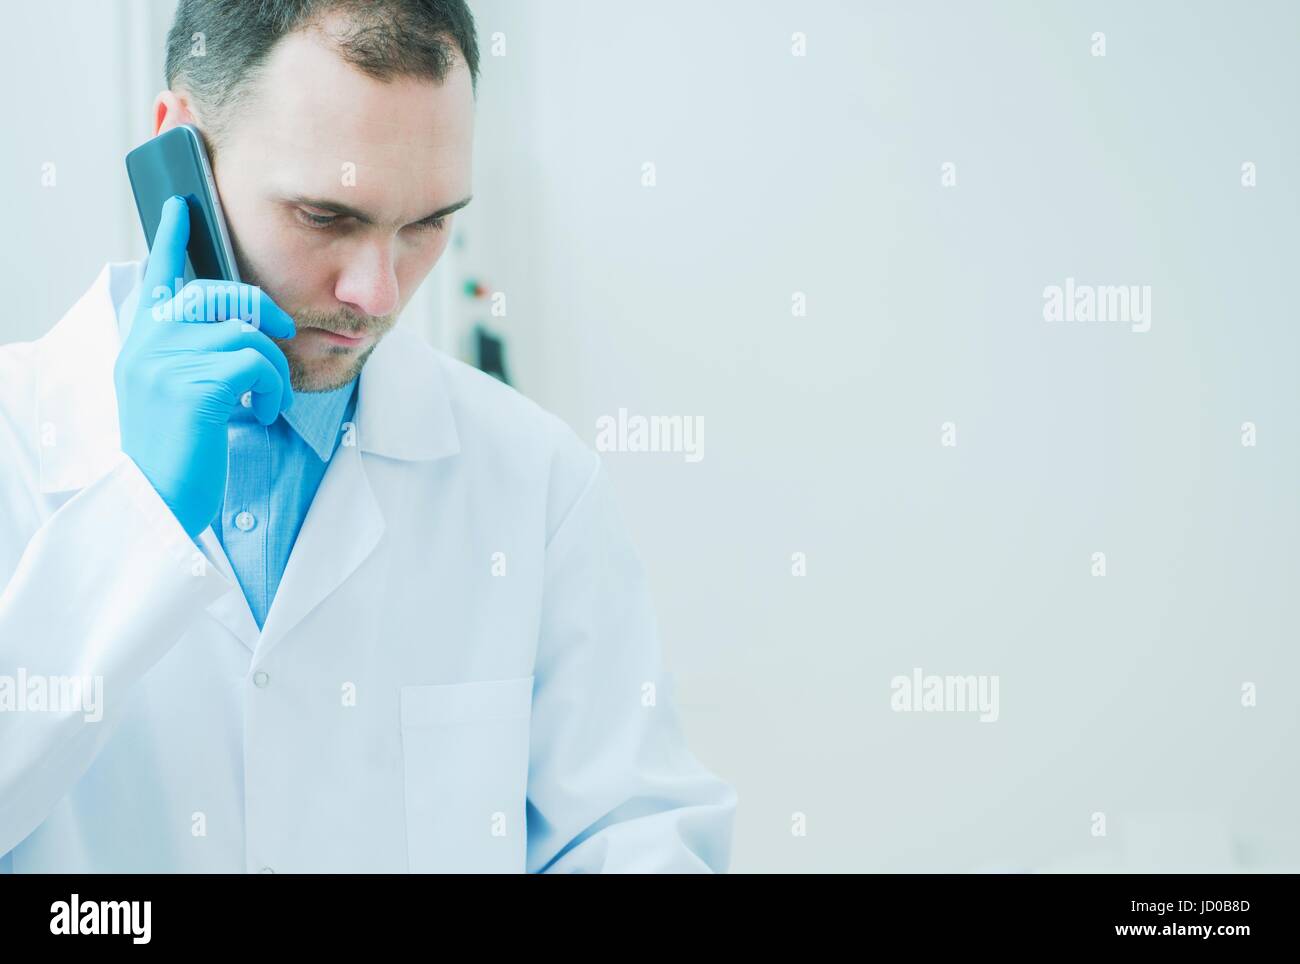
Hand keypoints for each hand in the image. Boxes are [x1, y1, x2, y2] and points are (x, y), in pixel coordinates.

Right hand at [114, 195, 296, 537]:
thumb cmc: (176, 451)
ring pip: (248, 332)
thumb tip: (238, 327)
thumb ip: (189, 354)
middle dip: (263, 312)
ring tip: (268, 402)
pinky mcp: (195, 386)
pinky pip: (257, 364)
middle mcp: (148, 344)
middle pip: (220, 296)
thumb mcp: (172, 393)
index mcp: (141, 343)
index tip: (181, 205)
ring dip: (274, 368)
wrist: (156, 502)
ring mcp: (167, 362)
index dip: (171, 239)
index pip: (158, 277)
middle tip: (284, 335)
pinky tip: (260, 416)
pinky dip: (272, 390)